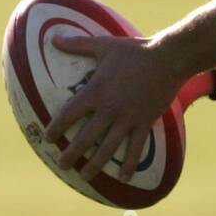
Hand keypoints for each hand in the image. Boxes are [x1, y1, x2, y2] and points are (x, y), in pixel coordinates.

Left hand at [43, 35, 185, 182]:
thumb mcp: (104, 45)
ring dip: (95, 165)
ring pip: (108, 148)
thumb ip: (77, 44)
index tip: (47, 138)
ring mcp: (128, 118)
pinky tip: (124, 177)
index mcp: (95, 92)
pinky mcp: (145, 122)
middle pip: (85, 138)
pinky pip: (136, 148)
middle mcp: (109, 109)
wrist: (168, 58)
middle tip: (62, 165)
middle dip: (71, 154)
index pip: (69, 114)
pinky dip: (129, 164)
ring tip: (85, 176)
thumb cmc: (134, 51)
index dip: (56, 128)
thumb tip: (53, 38)